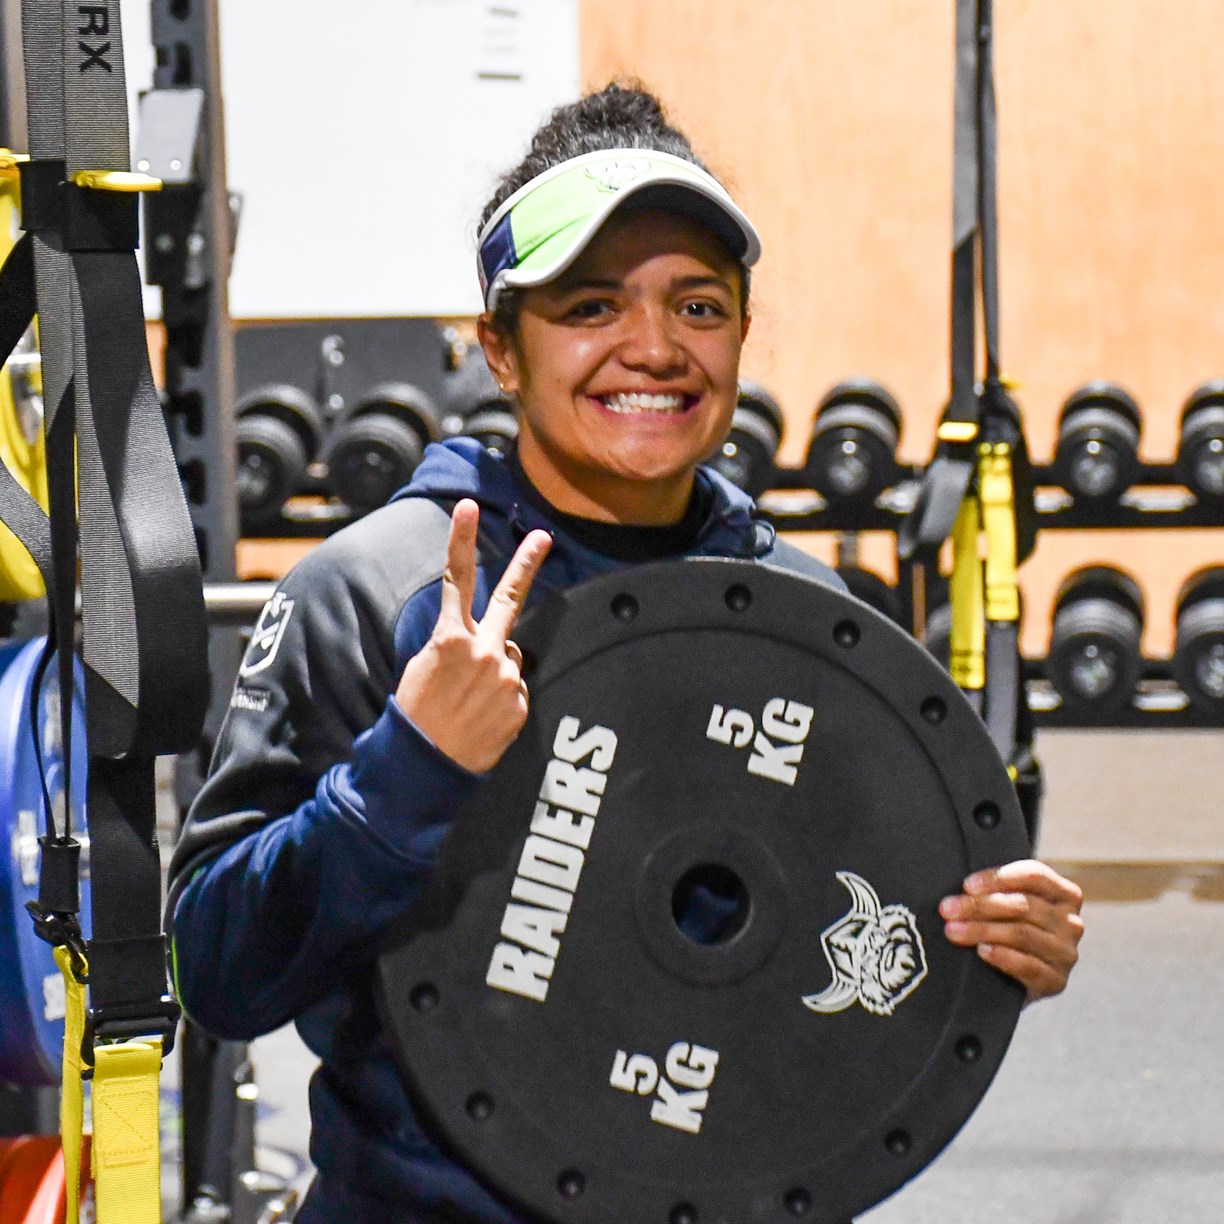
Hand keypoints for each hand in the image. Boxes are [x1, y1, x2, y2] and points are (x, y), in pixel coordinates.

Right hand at [396, 498, 550, 772]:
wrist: (424, 765)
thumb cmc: (417, 716)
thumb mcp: (423, 669)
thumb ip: (457, 646)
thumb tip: (490, 644)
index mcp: (450, 638)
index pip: (457, 579)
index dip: (461, 540)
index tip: (467, 506)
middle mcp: (483, 650)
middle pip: (510, 598)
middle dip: (526, 564)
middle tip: (543, 536)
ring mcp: (505, 676)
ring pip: (510, 659)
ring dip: (496, 673)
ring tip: (472, 703)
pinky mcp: (519, 702)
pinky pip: (516, 691)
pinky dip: (503, 702)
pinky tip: (483, 719)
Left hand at [940, 859, 1083, 1003]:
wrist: (1012, 978)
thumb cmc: (1006, 926)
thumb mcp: (1007, 903)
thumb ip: (997, 890)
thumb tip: (965, 887)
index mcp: (1065, 894)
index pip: (1034, 876)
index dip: (999, 878)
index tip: (966, 885)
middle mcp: (1072, 922)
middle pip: (1023, 906)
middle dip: (980, 906)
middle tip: (947, 909)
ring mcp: (1066, 953)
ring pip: (1022, 934)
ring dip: (982, 930)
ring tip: (953, 930)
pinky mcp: (1056, 981)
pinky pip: (1029, 966)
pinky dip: (1003, 957)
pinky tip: (981, 952)